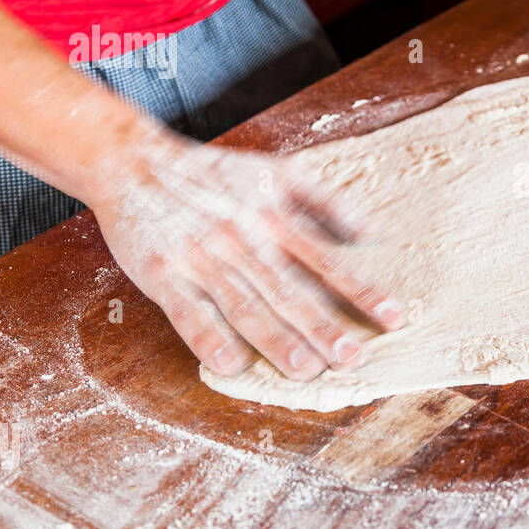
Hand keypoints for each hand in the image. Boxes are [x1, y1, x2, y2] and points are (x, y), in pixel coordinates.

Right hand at [90, 133, 401, 380]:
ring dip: (275, 338)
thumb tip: (371, 232)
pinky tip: (229, 364)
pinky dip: (206, 336)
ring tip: (305, 368)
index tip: (394, 319)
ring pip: (245, 305)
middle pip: (289, 291)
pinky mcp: (163, 272)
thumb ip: (325, 201)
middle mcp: (243, 241)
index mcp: (273, 221)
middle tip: (353, 358)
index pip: (326, 263)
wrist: (133, 160)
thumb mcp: (276, 172)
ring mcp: (202, 258)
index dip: (360, 291)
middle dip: (322, 326)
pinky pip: (187, 310)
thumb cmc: (212, 175)